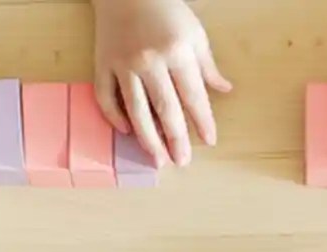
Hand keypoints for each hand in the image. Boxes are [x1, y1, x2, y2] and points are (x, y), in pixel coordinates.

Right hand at [91, 0, 232, 167]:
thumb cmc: (165, 10)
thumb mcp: (193, 33)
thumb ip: (207, 65)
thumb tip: (224, 89)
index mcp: (176, 51)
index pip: (193, 95)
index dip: (202, 121)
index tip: (209, 140)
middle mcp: (149, 61)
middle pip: (165, 109)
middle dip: (175, 139)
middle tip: (182, 161)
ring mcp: (123, 64)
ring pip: (136, 110)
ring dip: (148, 138)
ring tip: (158, 159)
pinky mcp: (103, 64)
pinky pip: (106, 97)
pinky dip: (114, 116)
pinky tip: (127, 132)